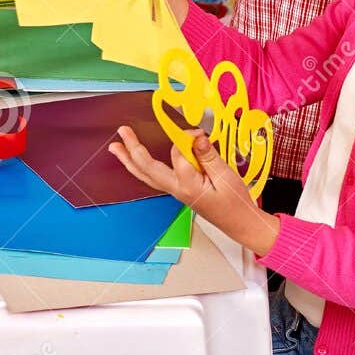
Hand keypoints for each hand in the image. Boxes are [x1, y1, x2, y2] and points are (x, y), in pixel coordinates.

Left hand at [109, 126, 279, 254]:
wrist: (238, 222)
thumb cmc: (235, 202)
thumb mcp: (226, 176)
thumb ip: (209, 156)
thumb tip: (196, 137)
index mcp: (188, 185)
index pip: (178, 154)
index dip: (187, 138)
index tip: (201, 133)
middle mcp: (177, 189)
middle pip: (148, 168)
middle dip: (133, 148)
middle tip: (122, 131)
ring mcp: (175, 191)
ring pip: (147, 176)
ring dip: (130, 160)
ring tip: (115, 148)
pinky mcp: (178, 190)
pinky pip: (154, 178)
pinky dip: (142, 168)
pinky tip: (136, 161)